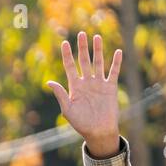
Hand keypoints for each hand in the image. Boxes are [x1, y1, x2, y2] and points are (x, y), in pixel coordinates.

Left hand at [47, 31, 122, 157]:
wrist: (97, 131)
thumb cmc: (80, 123)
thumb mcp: (67, 109)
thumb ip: (60, 94)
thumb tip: (49, 82)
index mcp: (75, 87)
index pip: (70, 67)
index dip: (67, 55)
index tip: (64, 43)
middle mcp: (87, 82)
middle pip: (84, 61)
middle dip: (82, 48)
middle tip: (81, 33)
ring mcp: (99, 83)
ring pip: (98, 63)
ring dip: (98, 50)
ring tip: (96, 37)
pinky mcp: (111, 87)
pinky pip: (114, 72)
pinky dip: (116, 62)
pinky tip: (117, 52)